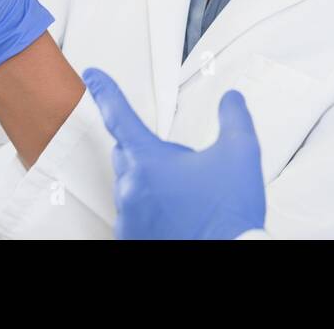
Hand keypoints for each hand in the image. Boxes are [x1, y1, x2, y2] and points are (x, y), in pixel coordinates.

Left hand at [82, 67, 266, 239]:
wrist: (228, 257)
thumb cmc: (228, 217)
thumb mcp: (241, 154)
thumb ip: (234, 118)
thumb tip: (230, 100)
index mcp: (149, 161)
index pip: (119, 115)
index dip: (105, 91)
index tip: (93, 77)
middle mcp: (131, 189)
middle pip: (129, 153)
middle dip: (151, 152)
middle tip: (186, 167)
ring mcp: (128, 218)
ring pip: (132, 185)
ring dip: (152, 183)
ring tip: (188, 199)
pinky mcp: (131, 239)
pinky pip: (133, 214)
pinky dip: (150, 209)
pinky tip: (177, 216)